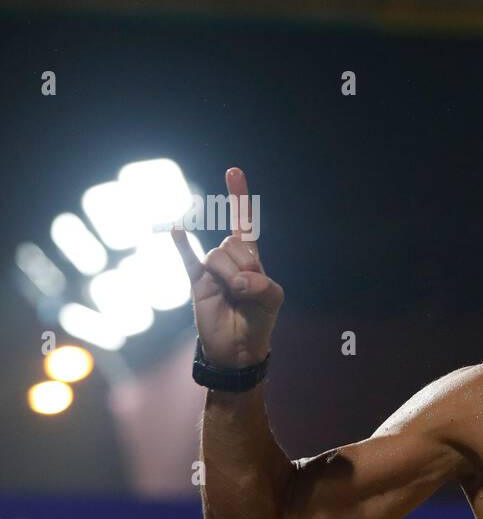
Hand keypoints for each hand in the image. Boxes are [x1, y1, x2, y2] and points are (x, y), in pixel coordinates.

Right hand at [170, 168, 283, 368]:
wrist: (238, 347)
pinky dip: (181, 244)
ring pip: (217, 255)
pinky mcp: (195, 282)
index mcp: (251, 258)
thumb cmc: (258, 320)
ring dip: (228, 275)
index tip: (233, 171)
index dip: (238, 197)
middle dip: (244, 265)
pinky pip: (186, 258)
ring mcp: (211, 269)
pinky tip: (174, 229)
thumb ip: (261, 285)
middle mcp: (229, 259)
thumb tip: (237, 281)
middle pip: (233, 243)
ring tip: (232, 294)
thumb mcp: (272, 301)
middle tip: (247, 290)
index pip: (244, 222)